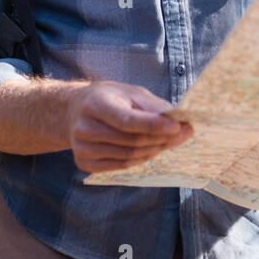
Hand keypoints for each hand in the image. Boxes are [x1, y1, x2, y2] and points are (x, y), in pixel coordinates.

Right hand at [64, 81, 192, 173]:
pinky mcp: (84, 163)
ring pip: (130, 156)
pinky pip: (122, 166)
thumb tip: (178, 118)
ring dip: (155, 149)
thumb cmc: (108, 98)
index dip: (154, 125)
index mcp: (95, 104)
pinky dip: (141, 159)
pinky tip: (152, 149)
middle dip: (162, 138)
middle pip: (132, 141)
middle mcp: (84, 128)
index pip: (127, 120)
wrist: (74, 111)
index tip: (178, 126)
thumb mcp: (129, 92)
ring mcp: (82, 149)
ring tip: (171, 140)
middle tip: (185, 132)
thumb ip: (152, 106)